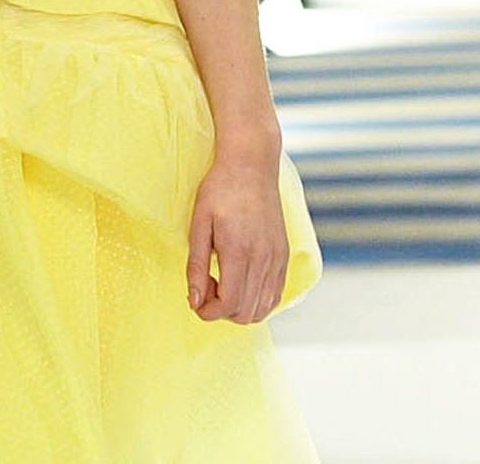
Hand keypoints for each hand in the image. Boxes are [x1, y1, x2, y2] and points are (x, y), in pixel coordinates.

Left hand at [188, 152, 289, 325]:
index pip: (229, 305)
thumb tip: (195, 301)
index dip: (208, 312)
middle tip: (208, 286)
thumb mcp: (199, 224)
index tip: (196, 298)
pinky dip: (258, 300)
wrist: (252, 166)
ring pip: (263, 308)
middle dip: (221, 311)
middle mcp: (263, 259)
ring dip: (239, 308)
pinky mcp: (284, 255)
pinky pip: (276, 294)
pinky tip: (241, 281)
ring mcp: (277, 259)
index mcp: (239, 251)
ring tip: (223, 282)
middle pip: (245, 313)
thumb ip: (197, 266)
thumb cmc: (220, 190)